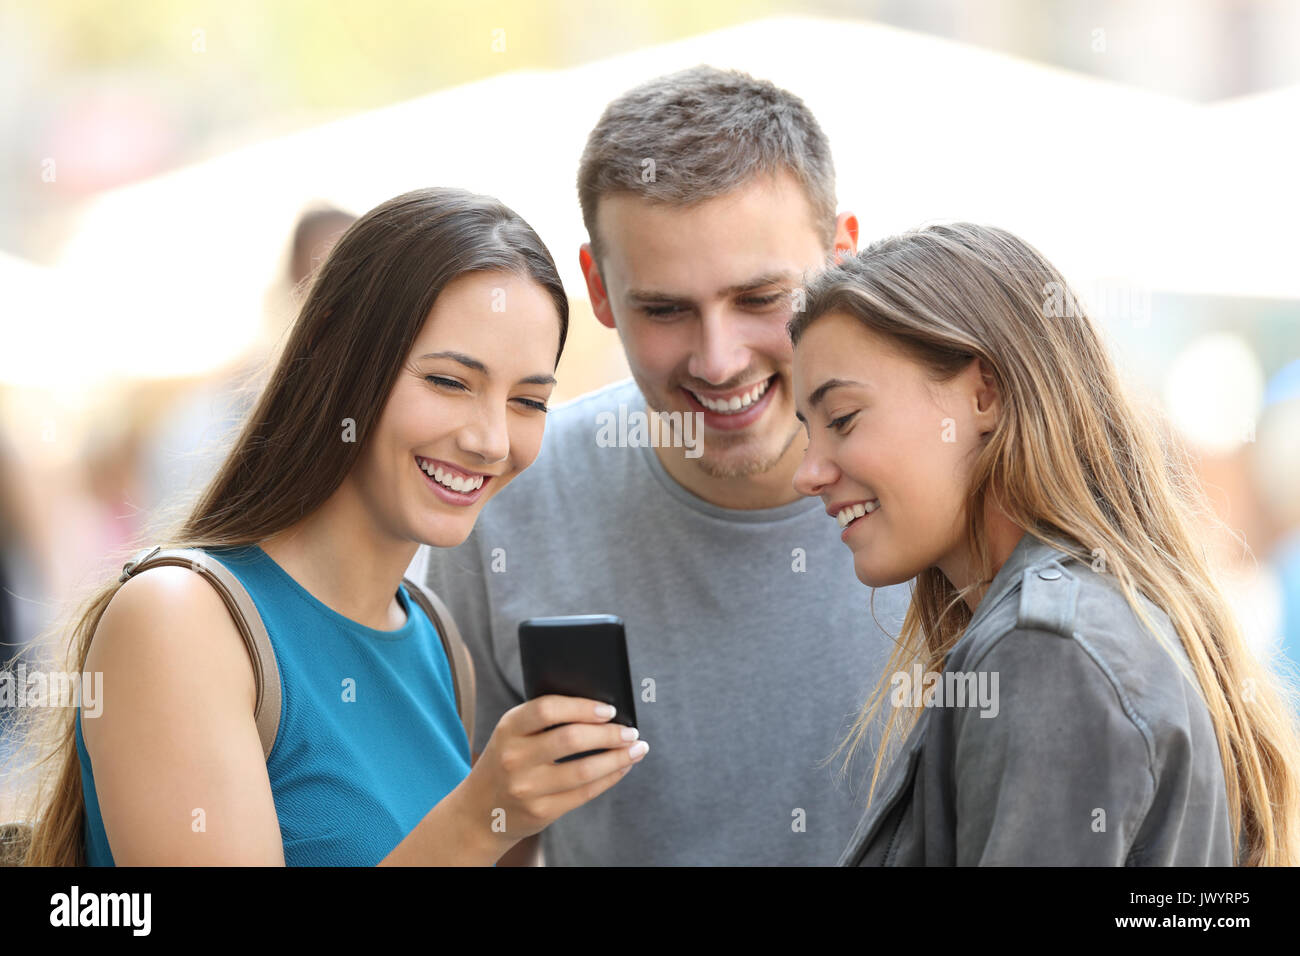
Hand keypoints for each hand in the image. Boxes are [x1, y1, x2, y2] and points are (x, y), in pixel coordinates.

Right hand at [461, 695, 647, 847]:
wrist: (479, 812)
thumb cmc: (507, 761)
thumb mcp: (512, 734)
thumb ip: (544, 719)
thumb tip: (601, 709)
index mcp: (508, 729)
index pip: (547, 708)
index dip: (582, 707)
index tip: (610, 709)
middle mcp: (514, 758)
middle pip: (570, 739)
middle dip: (608, 734)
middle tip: (631, 730)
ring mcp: (527, 788)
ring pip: (583, 770)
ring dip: (617, 758)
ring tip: (636, 748)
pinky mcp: (540, 812)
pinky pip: (584, 793)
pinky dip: (609, 778)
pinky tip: (622, 767)